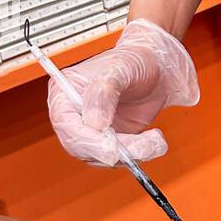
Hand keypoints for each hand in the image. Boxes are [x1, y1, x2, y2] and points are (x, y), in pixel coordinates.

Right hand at [47, 18, 199, 166]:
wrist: (156, 68)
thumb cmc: (132, 61)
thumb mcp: (117, 70)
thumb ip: (103, 94)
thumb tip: (94, 123)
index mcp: (64, 93)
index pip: (65, 123)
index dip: (87, 140)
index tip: (111, 148)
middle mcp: (74, 115)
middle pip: (80, 147)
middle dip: (112, 151)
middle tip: (140, 149)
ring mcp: (93, 131)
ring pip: (103, 157)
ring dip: (131, 154)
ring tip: (154, 139)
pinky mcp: (112, 141)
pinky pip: (120, 158)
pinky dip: (139, 154)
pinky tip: (154, 141)